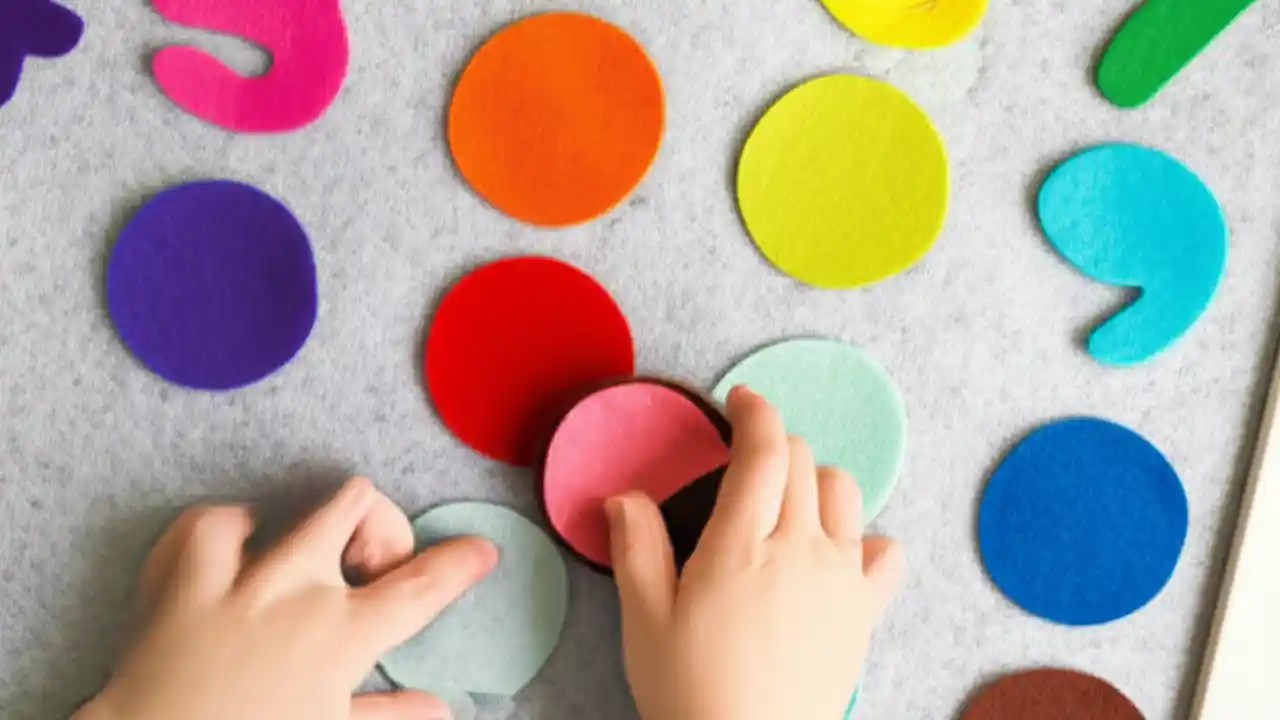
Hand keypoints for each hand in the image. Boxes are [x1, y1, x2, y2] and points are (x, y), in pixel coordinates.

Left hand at [75, 477, 497, 719]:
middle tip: (371, 561)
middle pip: (353, 510)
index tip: (481, 550)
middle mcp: (297, 591)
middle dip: (375, 522)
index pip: (419, 588)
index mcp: (343, 634)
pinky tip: (237, 545)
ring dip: (306, 522)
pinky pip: (206, 523)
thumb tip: (439, 709)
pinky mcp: (181, 579)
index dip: (459, 564)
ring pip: (290, 506)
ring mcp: (238, 578)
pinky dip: (224, 530)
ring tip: (309, 550)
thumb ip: (389, 715)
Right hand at [607, 386, 905, 719]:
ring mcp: (841, 578)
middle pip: (804, 461)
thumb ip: (637, 548)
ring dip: (816, 482)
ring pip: (844, 493)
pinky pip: (885, 552)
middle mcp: (801, 548)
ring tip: (787, 505)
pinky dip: (864, 538)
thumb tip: (625, 495)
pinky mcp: (865, 611)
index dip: (756, 411)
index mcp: (741, 545)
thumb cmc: (690, 691)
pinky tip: (837, 553)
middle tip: (746, 467)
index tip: (742, 401)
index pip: (765, 449)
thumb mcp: (645, 621)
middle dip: (774, 446)